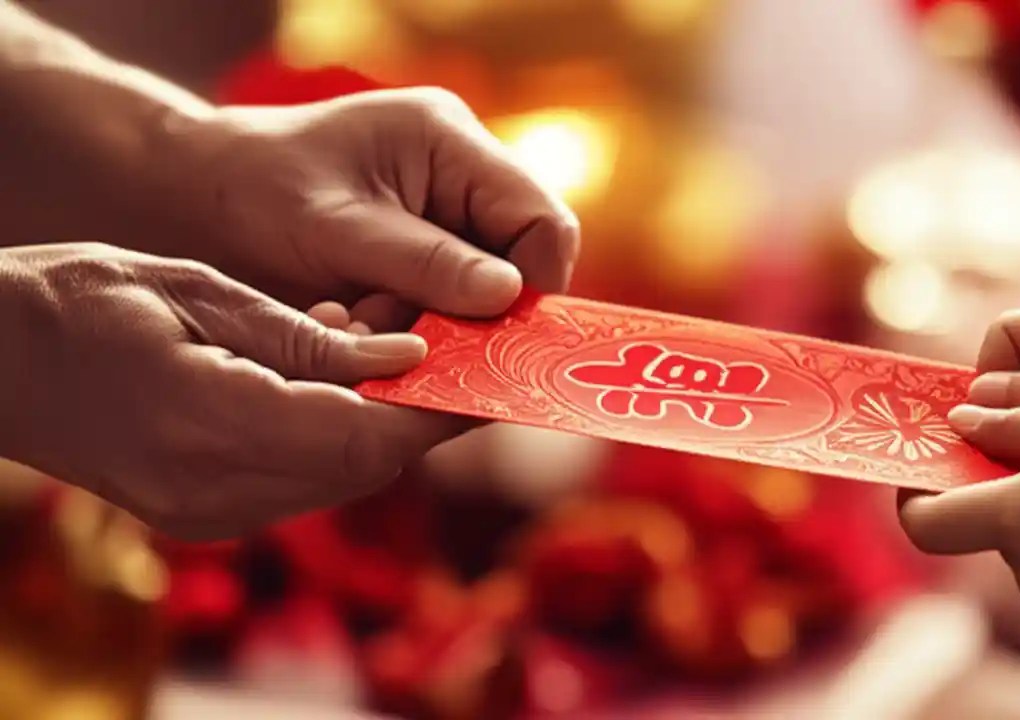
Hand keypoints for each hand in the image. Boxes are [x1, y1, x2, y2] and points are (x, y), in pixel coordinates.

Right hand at [0, 243, 469, 539]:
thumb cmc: (80, 299)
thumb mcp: (200, 290)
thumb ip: (307, 336)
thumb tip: (404, 353)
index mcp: (210, 421)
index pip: (362, 434)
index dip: (436, 410)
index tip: (494, 376)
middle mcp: (213, 488)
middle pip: (363, 466)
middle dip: (424, 415)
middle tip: (468, 359)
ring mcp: (205, 512)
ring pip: (339, 476)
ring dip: (383, 421)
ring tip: (396, 350)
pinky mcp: (202, 514)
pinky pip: (302, 480)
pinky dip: (337, 434)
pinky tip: (334, 379)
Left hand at [170, 88, 579, 327]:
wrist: (192, 203)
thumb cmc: (251, 192)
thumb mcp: (333, 227)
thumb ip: (421, 260)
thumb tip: (508, 295)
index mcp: (450, 143)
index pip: (542, 221)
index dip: (534, 286)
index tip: (491, 338)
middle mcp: (460, 180)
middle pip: (521, 266)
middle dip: (472, 315)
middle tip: (410, 338)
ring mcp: (443, 223)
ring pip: (483, 301)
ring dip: (432, 330)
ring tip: (359, 322)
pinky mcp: (420, 263)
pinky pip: (445, 314)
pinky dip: (408, 334)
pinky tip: (354, 325)